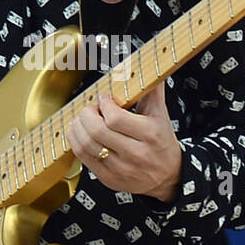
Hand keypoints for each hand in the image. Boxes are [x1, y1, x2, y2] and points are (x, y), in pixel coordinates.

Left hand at [65, 81, 182, 201]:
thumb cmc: (162, 141)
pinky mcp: (109, 179)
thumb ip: (152, 90)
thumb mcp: (161, 115)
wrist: (168, 176)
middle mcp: (136, 153)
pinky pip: (84, 158)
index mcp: (150, 134)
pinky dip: (76, 142)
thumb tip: (144, 65)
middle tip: (89, 108)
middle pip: (97, 131)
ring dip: (77, 128)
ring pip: (87, 145)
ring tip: (82, 119)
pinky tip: (80, 133)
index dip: (103, 104)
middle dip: (86, 114)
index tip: (103, 99)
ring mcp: (121, 169)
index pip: (115, 118)